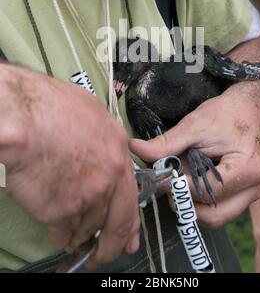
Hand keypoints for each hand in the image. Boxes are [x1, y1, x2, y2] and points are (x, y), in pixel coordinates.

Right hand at [1, 65, 139, 267]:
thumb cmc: (51, 107)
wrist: (25, 118)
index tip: (128, 239)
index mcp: (118, 153)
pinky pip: (62, 231)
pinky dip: (58, 233)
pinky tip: (53, 228)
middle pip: (117, 224)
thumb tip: (101, 155)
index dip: (130, 223)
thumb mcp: (92, 115)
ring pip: (86, 227)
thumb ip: (102, 142)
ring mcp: (87, 197)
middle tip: (100, 256)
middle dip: (110, 246)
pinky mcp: (61, 211)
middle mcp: (108, 178)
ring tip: (68, 232)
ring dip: (78, 234)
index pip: (131, 197)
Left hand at [129, 85, 259, 228]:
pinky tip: (194, 181)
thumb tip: (134, 148)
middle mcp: (255, 187)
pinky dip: (203, 202)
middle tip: (169, 185)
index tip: (161, 178)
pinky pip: (222, 209)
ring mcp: (254, 193)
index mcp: (246, 169)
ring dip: (194, 205)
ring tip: (182, 181)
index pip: (206, 192)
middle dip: (186, 203)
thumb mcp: (193, 125)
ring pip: (217, 217)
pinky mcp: (248, 194)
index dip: (179, 188)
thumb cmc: (224, 114)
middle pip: (214, 215)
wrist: (248, 108)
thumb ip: (166, 143)